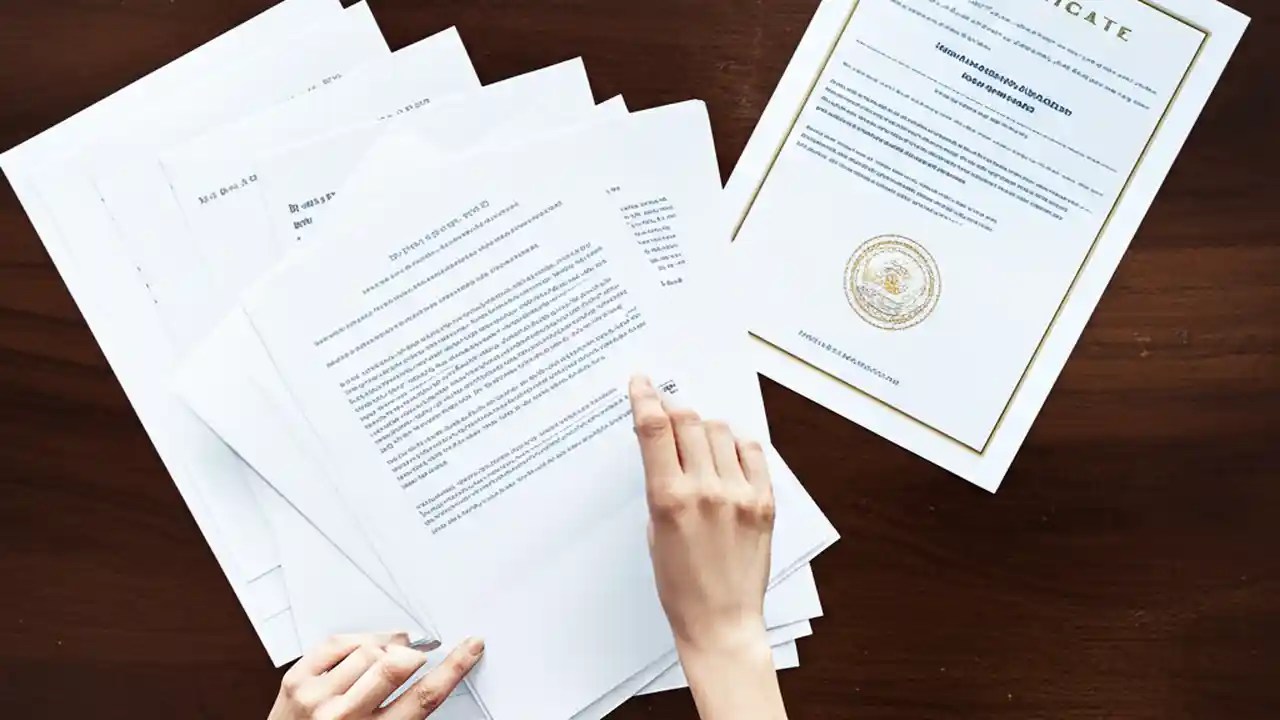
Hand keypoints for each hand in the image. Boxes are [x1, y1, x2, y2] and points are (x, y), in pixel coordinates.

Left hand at [268, 633, 483, 719]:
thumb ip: (400, 713)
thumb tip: (425, 675)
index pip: (424, 697)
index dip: (453, 667)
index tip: (469, 647)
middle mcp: (345, 718)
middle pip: (395, 666)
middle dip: (415, 652)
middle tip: (422, 650)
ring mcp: (317, 697)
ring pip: (368, 649)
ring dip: (386, 645)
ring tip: (388, 652)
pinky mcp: (297, 680)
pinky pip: (336, 642)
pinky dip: (357, 639)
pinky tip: (363, 647)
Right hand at [628, 376, 785, 718]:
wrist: (721, 622)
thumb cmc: (680, 586)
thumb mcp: (653, 532)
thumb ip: (661, 487)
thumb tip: (664, 449)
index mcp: (669, 499)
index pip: (654, 429)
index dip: (645, 398)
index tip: (641, 383)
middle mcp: (706, 490)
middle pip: (688, 421)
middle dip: (672, 406)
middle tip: (666, 404)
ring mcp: (739, 494)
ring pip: (719, 431)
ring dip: (703, 426)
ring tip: (696, 439)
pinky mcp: (763, 503)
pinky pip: (752, 452)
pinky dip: (736, 444)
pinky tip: (726, 452)